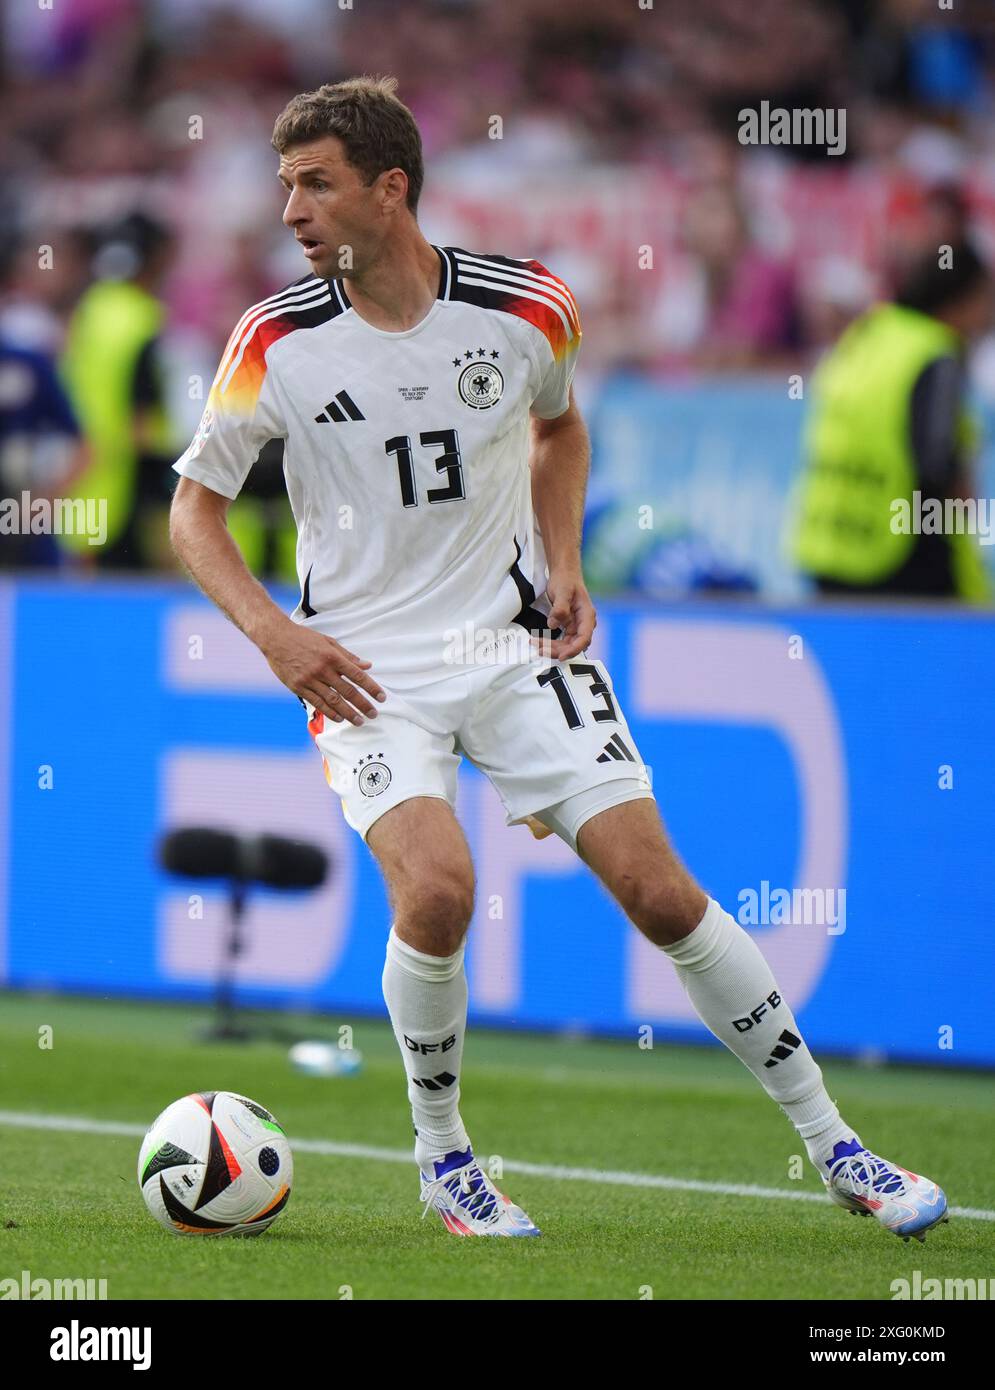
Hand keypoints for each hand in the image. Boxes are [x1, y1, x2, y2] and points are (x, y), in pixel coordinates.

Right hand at [260, 619, 385, 724]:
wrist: (276, 638)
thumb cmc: (304, 638)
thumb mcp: (328, 642)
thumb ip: (348, 656)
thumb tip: (367, 665)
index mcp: (332, 656)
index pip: (357, 675)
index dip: (371, 688)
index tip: (381, 697)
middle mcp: (322, 669)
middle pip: (348, 691)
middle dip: (363, 704)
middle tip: (373, 714)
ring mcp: (309, 679)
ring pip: (333, 700)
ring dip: (348, 713)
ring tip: (359, 721)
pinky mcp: (297, 687)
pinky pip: (316, 703)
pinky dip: (329, 712)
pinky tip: (339, 718)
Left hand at [531, 567, 596, 660]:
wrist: (564, 574)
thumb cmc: (566, 580)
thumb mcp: (562, 591)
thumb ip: (559, 608)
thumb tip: (553, 624)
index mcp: (587, 615)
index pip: (584, 637)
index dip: (573, 649)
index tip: (561, 656)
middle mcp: (583, 623)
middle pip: (574, 644)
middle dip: (558, 650)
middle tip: (541, 649)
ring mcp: (575, 626)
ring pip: (566, 644)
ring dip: (553, 647)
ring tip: (536, 645)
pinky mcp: (568, 626)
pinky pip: (561, 639)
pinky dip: (551, 642)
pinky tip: (540, 642)